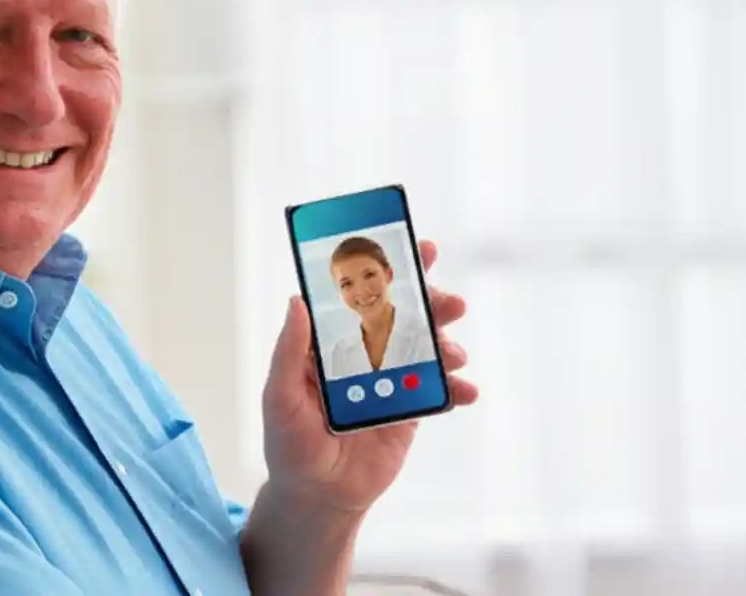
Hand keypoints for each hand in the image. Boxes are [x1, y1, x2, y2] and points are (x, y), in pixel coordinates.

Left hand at [261, 240, 477, 513]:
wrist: (319, 497)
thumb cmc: (289, 444)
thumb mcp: (279, 397)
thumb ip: (289, 351)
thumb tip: (296, 300)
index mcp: (330, 341)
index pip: (358, 294)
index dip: (385, 267)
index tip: (411, 247)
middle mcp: (363, 351)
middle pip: (402, 313)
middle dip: (429, 300)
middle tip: (449, 301)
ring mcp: (390, 378)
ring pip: (426, 346)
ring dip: (446, 343)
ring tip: (452, 354)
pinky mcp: (410, 409)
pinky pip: (440, 390)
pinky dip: (458, 387)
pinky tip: (465, 391)